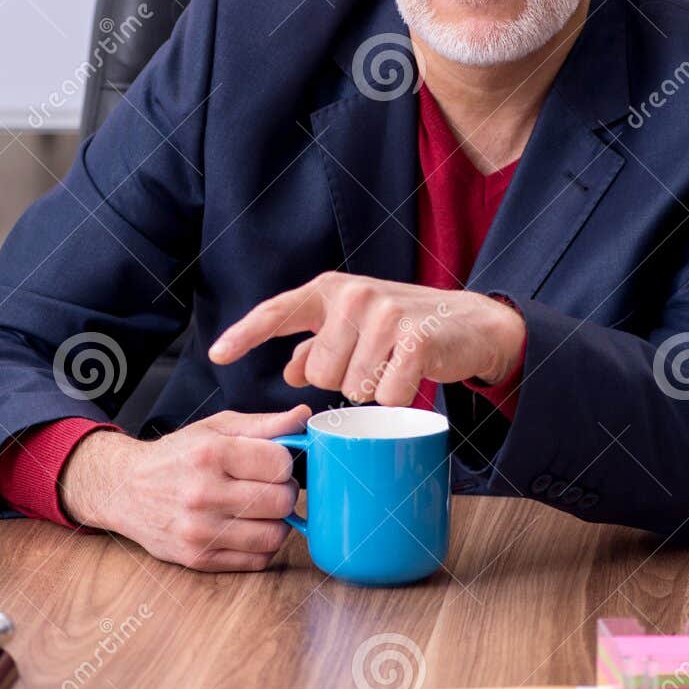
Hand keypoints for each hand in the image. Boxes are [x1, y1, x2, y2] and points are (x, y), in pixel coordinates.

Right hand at [58, 405, 308, 571]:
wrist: (126, 490)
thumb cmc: (176, 456)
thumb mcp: (215, 429)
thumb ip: (263, 425)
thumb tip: (304, 417)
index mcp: (210, 454)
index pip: (279, 464)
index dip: (285, 463)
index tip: (274, 463)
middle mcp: (203, 493)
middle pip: (281, 501)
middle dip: (285, 492)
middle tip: (270, 486)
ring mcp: (199, 530)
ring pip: (274, 536)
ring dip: (277, 522)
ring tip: (261, 509)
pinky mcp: (198, 558)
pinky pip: (257, 560)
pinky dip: (263, 545)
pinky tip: (249, 528)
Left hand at [208, 273, 523, 405]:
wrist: (470, 322)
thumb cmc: (405, 326)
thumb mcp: (356, 327)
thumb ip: (319, 345)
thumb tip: (288, 370)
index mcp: (332, 290)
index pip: (278, 312)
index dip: (245, 334)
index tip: (217, 353)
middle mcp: (355, 296)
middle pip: (318, 373)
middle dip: (342, 380)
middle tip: (373, 362)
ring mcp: (386, 316)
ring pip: (351, 389)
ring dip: (372, 390)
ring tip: (393, 365)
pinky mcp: (416, 341)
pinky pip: (386, 396)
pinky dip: (398, 398)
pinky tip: (413, 374)